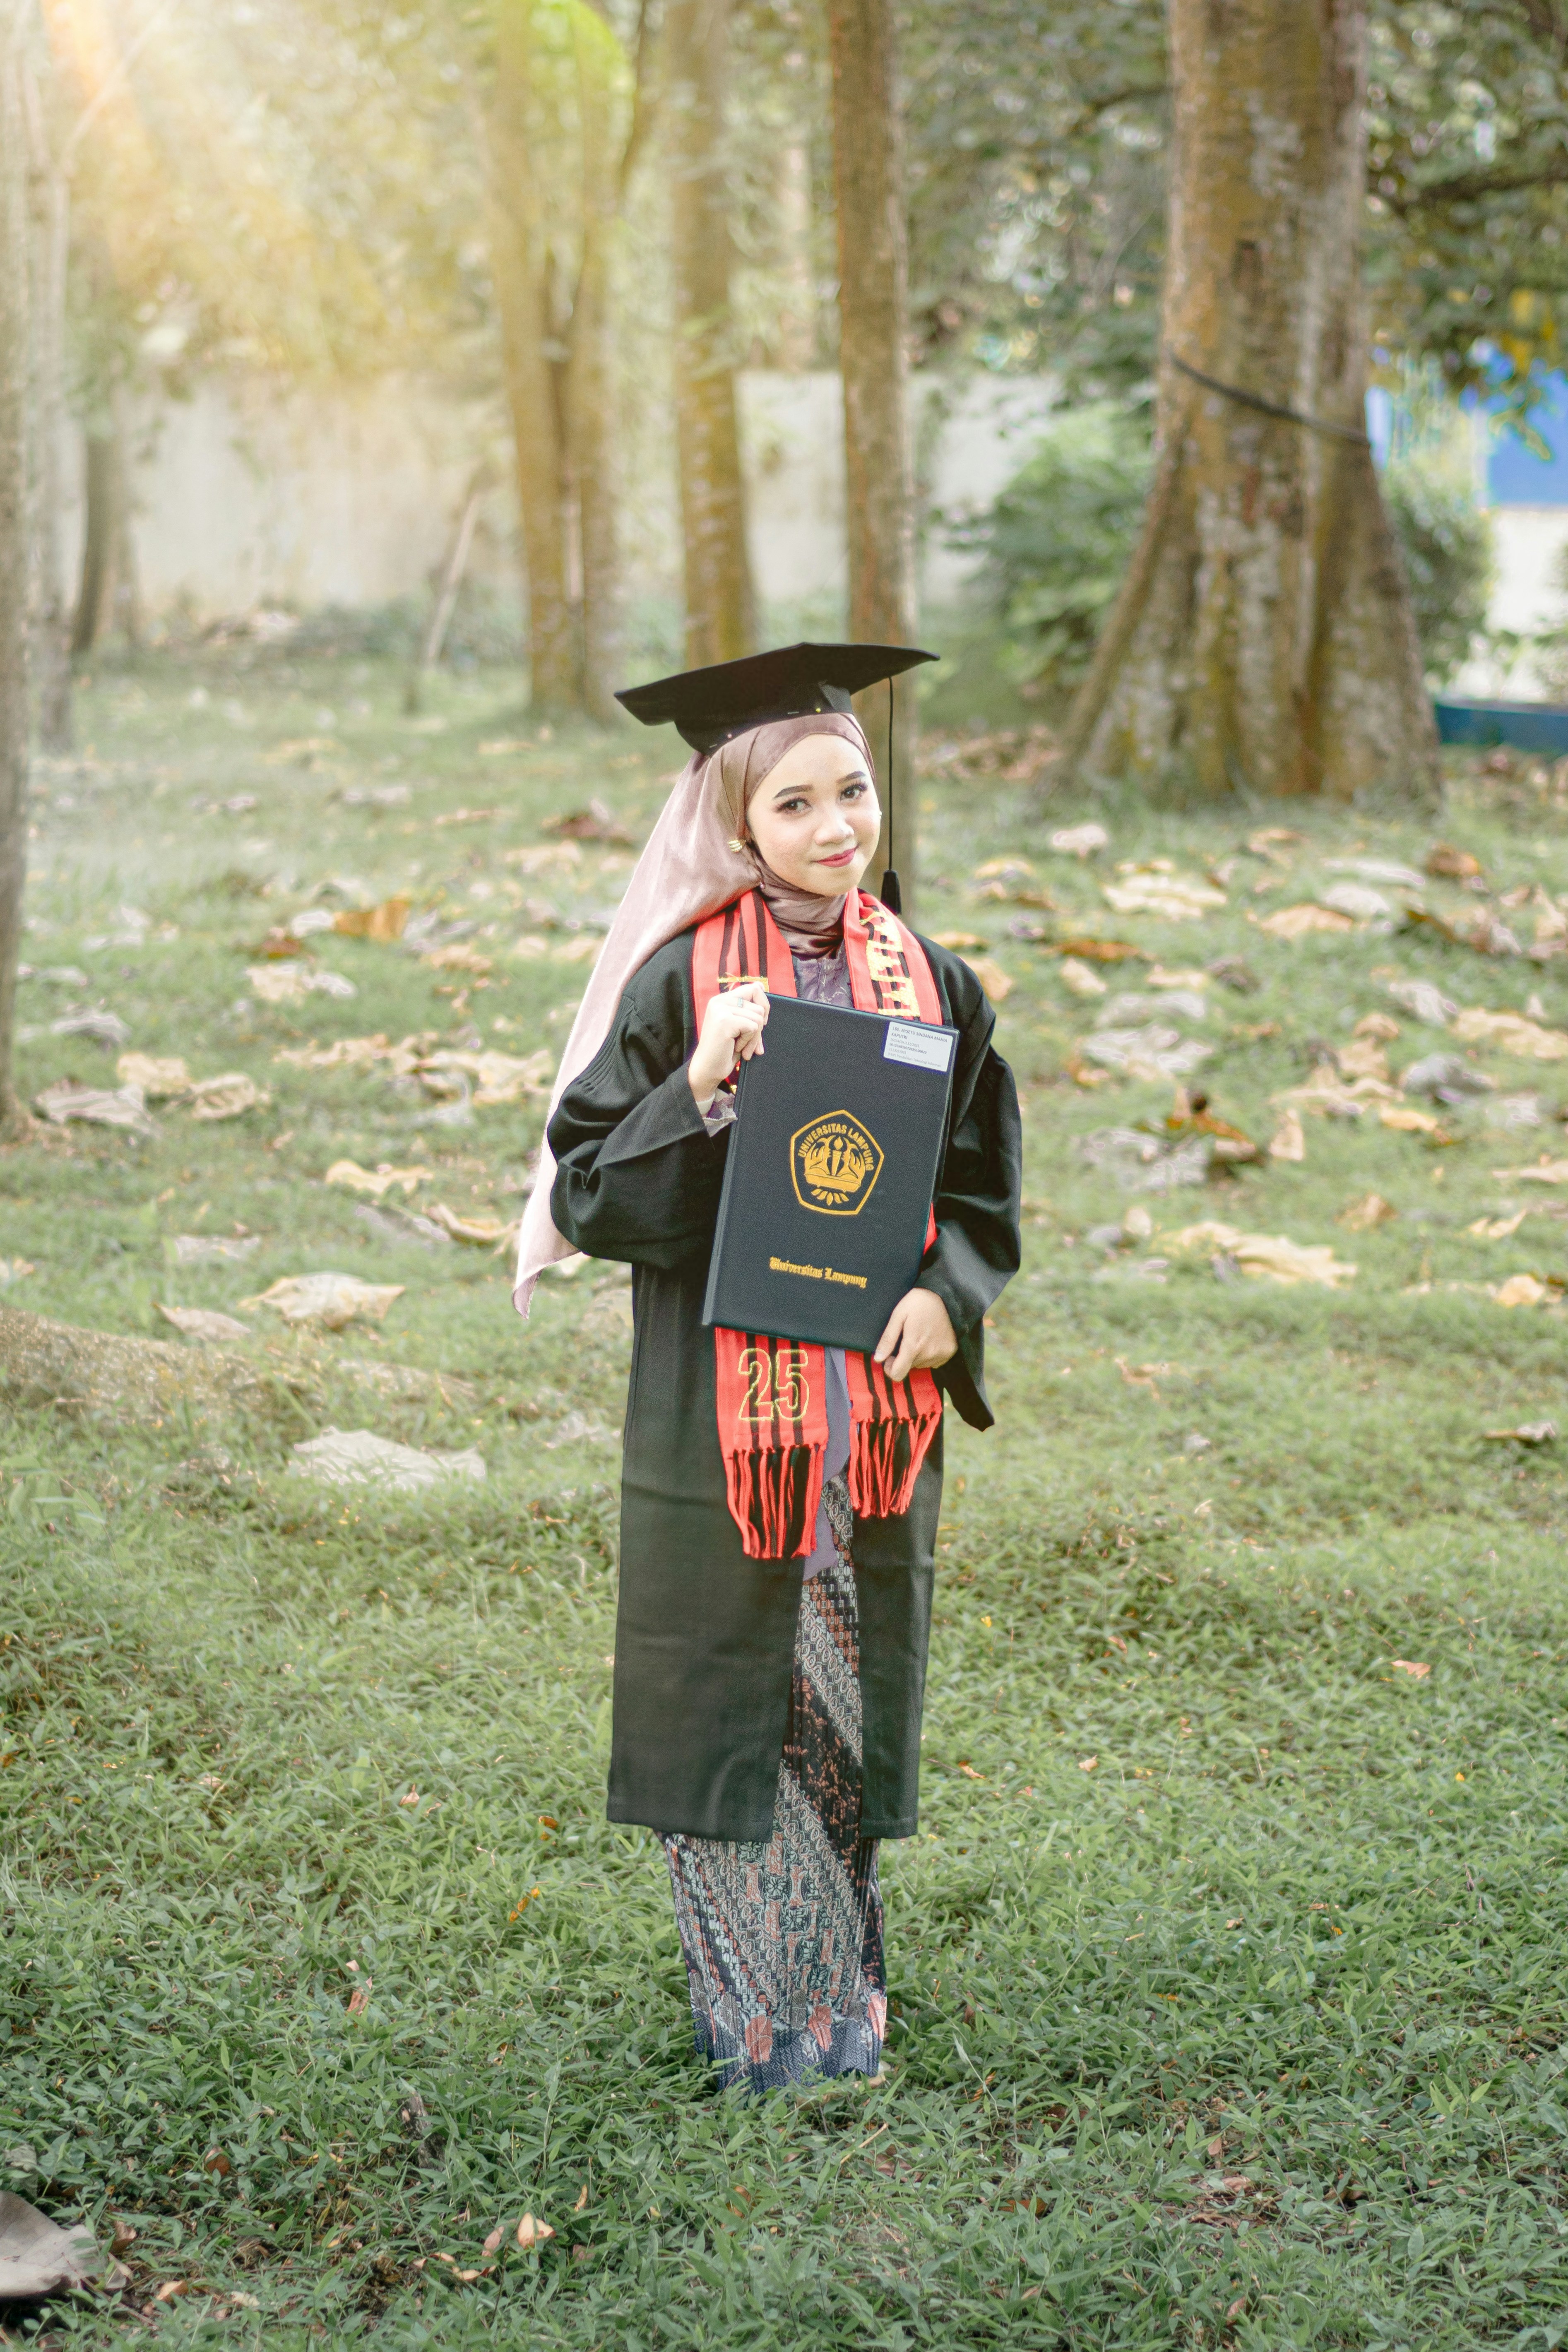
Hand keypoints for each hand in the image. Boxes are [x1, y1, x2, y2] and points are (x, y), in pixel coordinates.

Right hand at [688, 981, 769, 1110]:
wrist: (707, 1069)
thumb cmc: (724, 1050)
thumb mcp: (738, 1025)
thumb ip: (748, 1008)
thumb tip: (761, 986)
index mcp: (722, 999)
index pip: (754, 989)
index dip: (763, 1006)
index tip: (757, 1024)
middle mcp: (719, 1001)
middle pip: (759, 1006)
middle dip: (760, 1028)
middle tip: (748, 1042)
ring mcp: (721, 1009)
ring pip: (758, 1018)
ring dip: (754, 1038)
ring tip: (740, 1047)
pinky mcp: (725, 1021)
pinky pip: (753, 1027)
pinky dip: (748, 1042)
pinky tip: (736, 1048)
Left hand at [873, 1286, 957, 1382]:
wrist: (947, 1295)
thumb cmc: (919, 1302)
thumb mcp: (898, 1315)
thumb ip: (888, 1339)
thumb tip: (878, 1359)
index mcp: (913, 1345)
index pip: (898, 1374)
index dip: (890, 1368)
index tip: (890, 1357)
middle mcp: (928, 1353)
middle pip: (909, 1367)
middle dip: (903, 1357)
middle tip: (906, 1338)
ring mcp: (941, 1354)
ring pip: (921, 1364)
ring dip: (916, 1355)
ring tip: (919, 1335)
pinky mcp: (950, 1352)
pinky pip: (933, 1361)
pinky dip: (928, 1354)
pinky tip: (930, 1339)